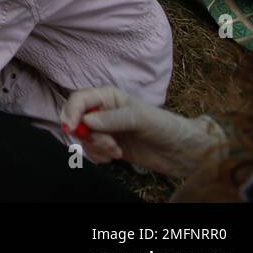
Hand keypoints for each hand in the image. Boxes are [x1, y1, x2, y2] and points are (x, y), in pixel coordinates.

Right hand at [60, 87, 226, 176]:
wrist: (181, 151)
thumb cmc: (164, 126)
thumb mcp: (139, 119)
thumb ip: (112, 119)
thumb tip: (86, 120)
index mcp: (107, 96)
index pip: (79, 99)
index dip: (71, 111)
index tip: (71, 128)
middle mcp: (102, 111)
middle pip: (77, 119)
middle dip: (87, 135)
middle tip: (107, 144)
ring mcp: (104, 129)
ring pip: (83, 138)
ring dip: (97, 147)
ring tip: (117, 151)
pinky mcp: (108, 145)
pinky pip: (91, 150)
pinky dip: (99, 156)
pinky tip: (116, 156)